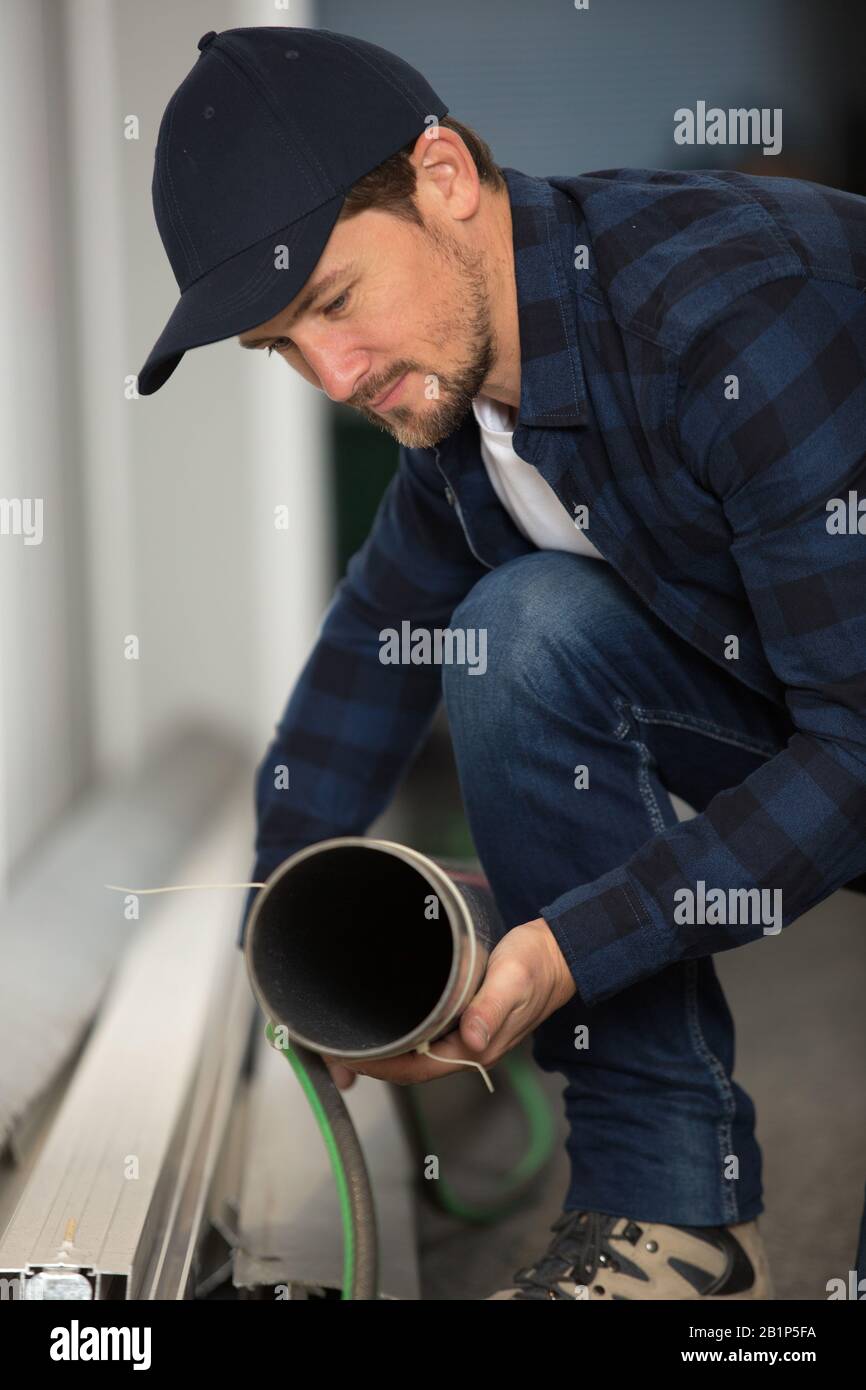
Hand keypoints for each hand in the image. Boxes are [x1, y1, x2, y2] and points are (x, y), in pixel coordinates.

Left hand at [321, 916, 575, 1086]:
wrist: (559, 952)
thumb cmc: (537, 963)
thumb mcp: (515, 979)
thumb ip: (492, 1007)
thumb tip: (471, 1038)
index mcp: (476, 1047)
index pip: (417, 1068)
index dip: (380, 1066)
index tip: (349, 1054)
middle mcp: (467, 1047)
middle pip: (409, 1065)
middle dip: (371, 1061)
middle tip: (333, 1046)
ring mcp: (465, 1035)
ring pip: (413, 1051)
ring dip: (381, 1046)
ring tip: (346, 1035)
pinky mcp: (463, 1018)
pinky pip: (423, 1033)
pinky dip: (397, 1031)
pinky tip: (380, 1017)